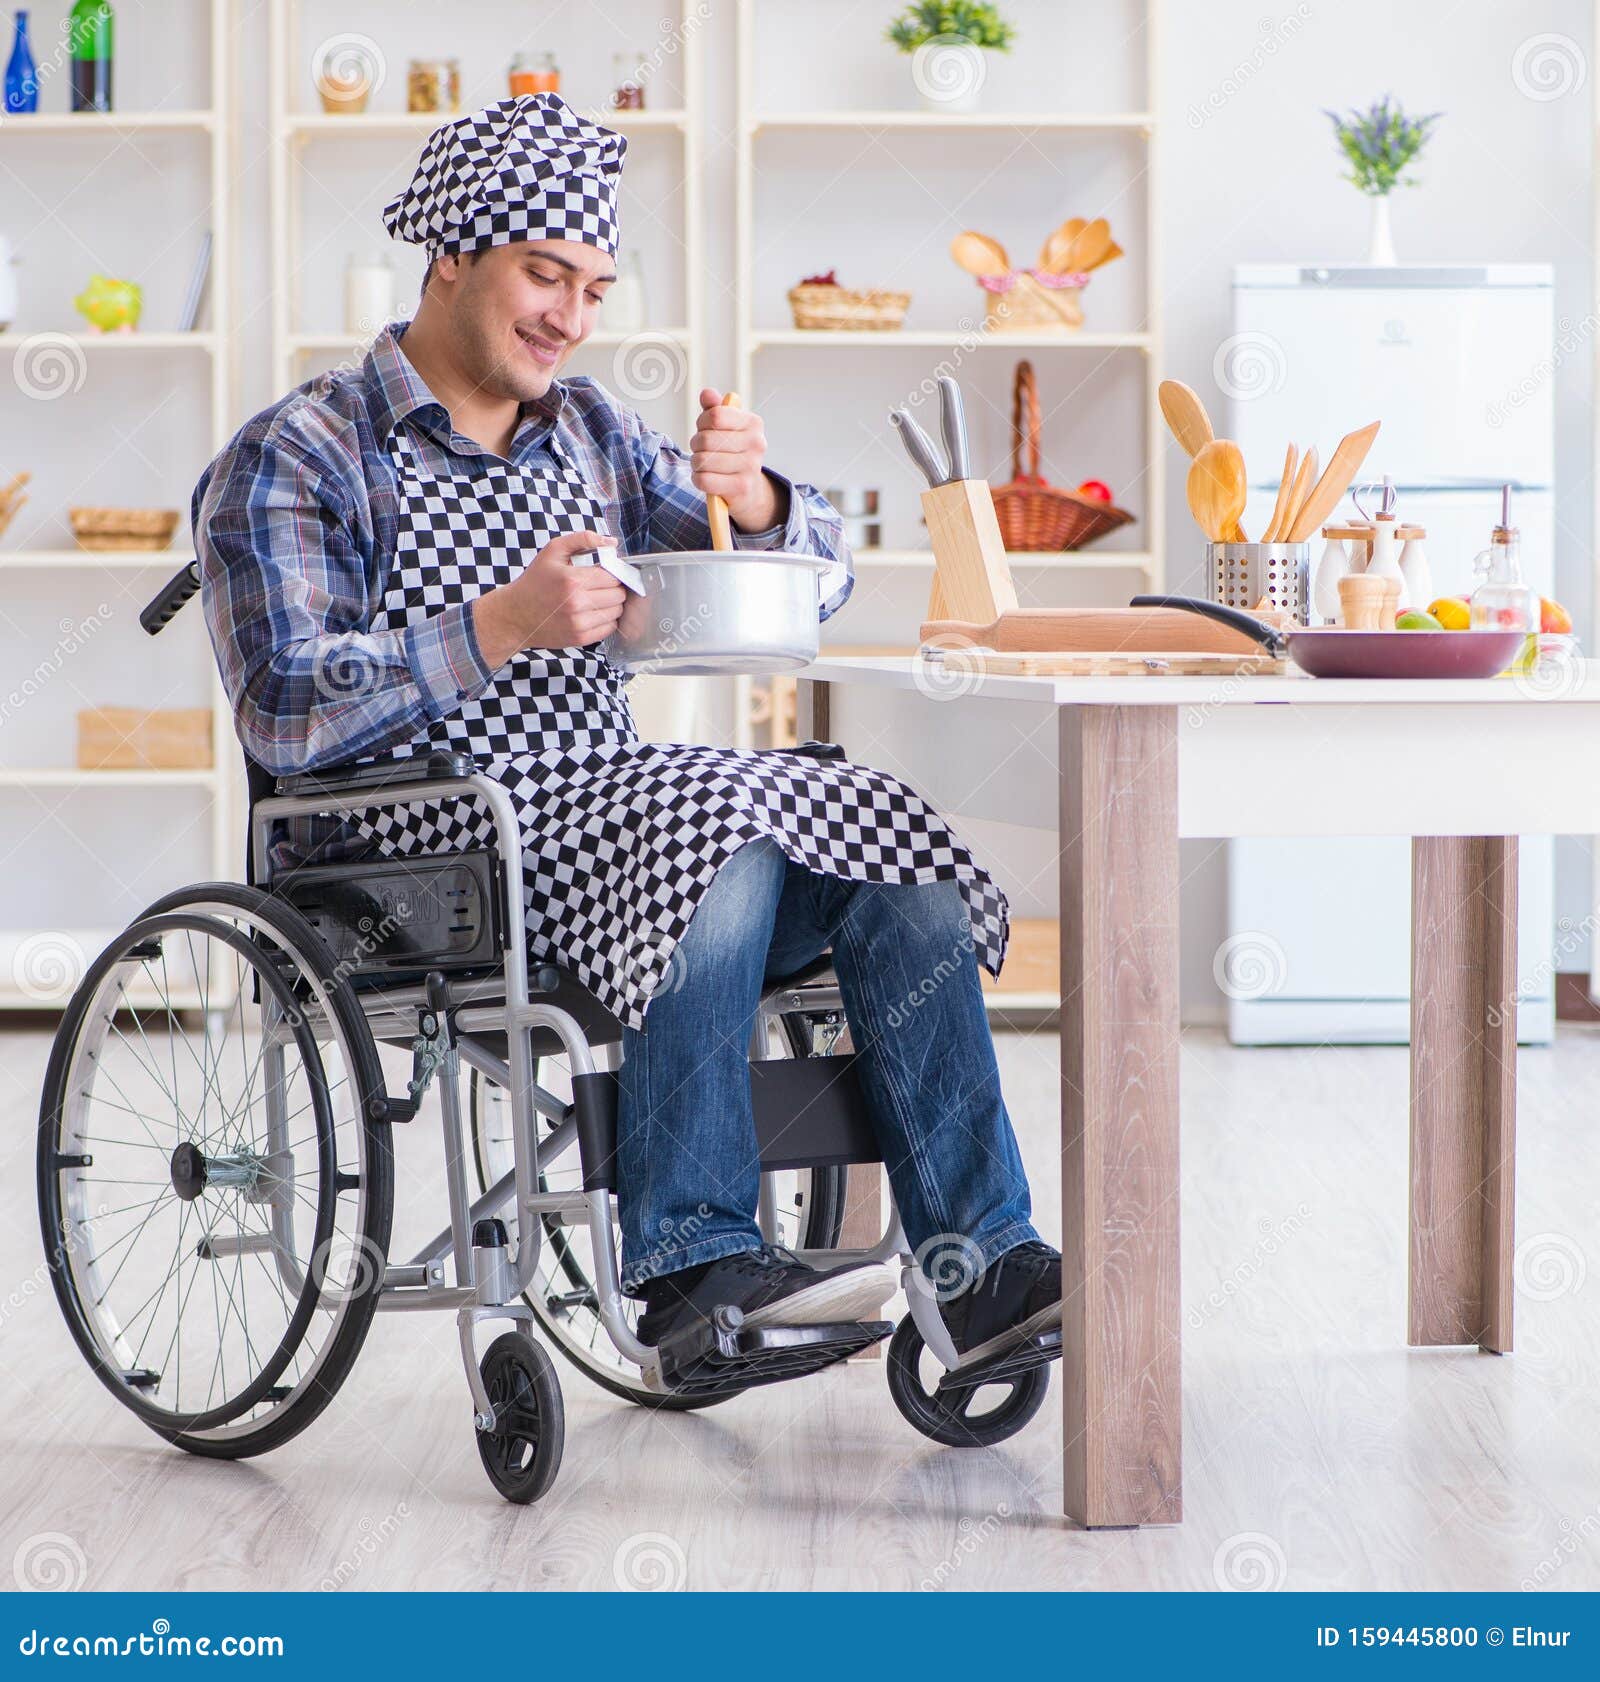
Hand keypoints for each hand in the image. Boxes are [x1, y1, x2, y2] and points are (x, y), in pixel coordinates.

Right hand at [472, 529, 625, 666]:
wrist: (515, 615)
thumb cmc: (535, 581)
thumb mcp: (553, 551)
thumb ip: (582, 539)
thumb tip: (612, 543)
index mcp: (572, 580)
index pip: (613, 576)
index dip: (612, 572)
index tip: (604, 572)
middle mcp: (577, 603)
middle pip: (618, 594)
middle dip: (613, 588)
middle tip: (600, 585)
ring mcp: (579, 623)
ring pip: (617, 612)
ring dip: (611, 604)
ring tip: (595, 598)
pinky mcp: (580, 638)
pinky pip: (609, 628)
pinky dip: (606, 619)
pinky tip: (592, 612)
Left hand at [692, 387, 779, 530]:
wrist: (748, 489)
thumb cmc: (731, 452)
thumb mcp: (724, 427)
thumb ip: (714, 409)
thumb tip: (706, 394)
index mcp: (753, 423)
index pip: (715, 415)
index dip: (702, 422)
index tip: (705, 428)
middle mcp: (757, 443)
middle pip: (706, 439)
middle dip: (696, 445)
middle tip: (701, 450)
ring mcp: (751, 467)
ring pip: (703, 460)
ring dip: (696, 463)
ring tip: (704, 465)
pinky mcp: (741, 488)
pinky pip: (704, 479)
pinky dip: (698, 479)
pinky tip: (705, 478)